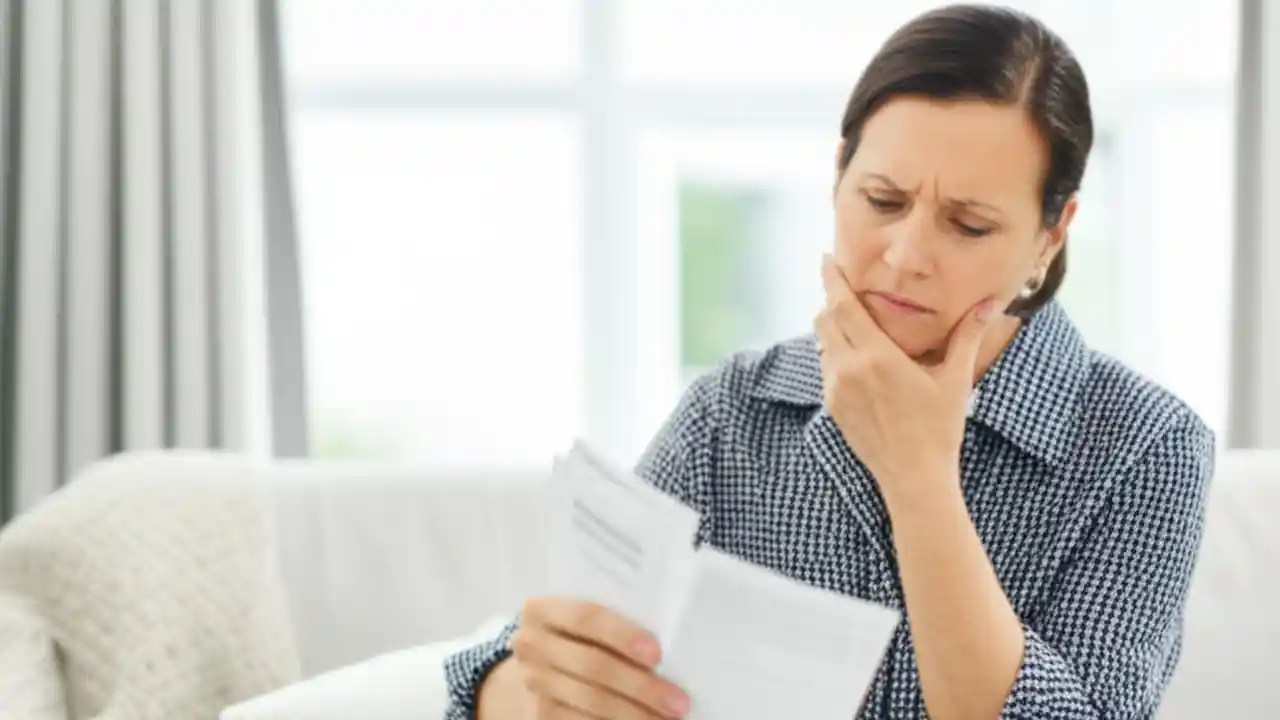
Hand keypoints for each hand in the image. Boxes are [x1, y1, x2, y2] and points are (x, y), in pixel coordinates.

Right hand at [506, 596, 690, 718]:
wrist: (543, 665)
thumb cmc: (581, 635)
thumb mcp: (589, 618)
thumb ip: (617, 618)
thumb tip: (674, 640)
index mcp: (544, 609)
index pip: (585, 616)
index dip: (621, 635)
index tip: (657, 654)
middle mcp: (532, 644)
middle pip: (592, 664)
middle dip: (640, 686)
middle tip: (678, 701)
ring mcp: (534, 682)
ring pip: (590, 700)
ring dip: (634, 714)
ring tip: (668, 719)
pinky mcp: (541, 714)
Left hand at [813, 254, 995, 506]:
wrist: (914, 478)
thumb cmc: (939, 429)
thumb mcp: (955, 379)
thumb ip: (967, 336)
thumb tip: (991, 302)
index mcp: (877, 357)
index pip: (842, 306)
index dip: (832, 280)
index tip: (827, 259)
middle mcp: (849, 370)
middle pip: (824, 320)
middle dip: (831, 300)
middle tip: (843, 286)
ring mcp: (836, 390)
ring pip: (822, 344)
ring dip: (833, 328)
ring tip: (852, 321)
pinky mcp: (833, 407)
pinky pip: (826, 368)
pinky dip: (835, 354)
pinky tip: (856, 356)